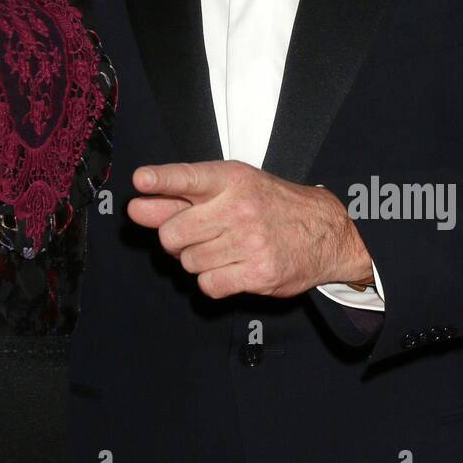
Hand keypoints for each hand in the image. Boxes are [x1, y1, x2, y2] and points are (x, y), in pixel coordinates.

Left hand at [128, 160, 373, 299]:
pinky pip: (208, 285)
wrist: (324, 231)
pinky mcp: (258, 273)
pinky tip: (229, 267)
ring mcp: (250, 241)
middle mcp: (240, 207)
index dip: (162, 180)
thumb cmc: (270, 205)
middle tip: (192, 235)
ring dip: (196, 260)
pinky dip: (211, 281)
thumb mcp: (231, 188)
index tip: (141, 180)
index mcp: (231, 179)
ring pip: (188, 262)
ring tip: (221, 249)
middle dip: (174, 239)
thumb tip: (138, 209)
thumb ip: (181, 198)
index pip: (188, 178)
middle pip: (174, 233)